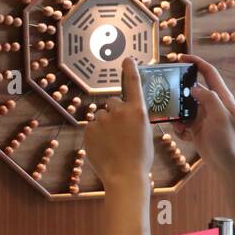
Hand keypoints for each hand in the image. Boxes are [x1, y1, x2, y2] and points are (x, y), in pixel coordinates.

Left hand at [84, 57, 153, 188]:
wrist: (124, 175)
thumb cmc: (140, 157)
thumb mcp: (145, 132)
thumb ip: (134, 118)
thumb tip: (125, 114)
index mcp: (137, 110)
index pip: (133, 83)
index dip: (130, 70)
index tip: (127, 59)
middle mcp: (119, 111)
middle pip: (112, 103)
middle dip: (115, 112)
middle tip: (120, 131)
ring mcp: (102, 120)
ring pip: (101, 116)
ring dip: (105, 124)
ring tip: (113, 142)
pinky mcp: (89, 129)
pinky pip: (92, 126)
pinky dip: (96, 134)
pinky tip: (104, 146)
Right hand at [170, 54, 234, 169]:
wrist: (227, 164)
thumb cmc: (228, 140)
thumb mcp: (220, 116)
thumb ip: (209, 98)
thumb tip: (194, 88)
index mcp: (222, 98)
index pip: (209, 73)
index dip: (196, 63)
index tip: (181, 58)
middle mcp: (213, 105)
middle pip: (193, 89)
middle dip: (180, 90)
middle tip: (167, 89)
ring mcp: (204, 117)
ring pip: (185, 107)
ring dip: (178, 112)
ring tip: (175, 120)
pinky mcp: (197, 129)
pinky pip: (183, 122)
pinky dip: (179, 127)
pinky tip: (182, 133)